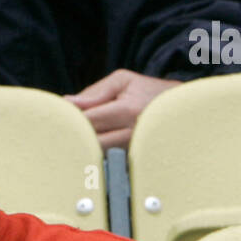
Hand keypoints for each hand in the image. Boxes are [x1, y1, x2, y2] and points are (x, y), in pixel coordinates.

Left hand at [65, 70, 180, 150]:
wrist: (179, 108)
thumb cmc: (147, 91)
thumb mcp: (123, 81)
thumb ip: (94, 92)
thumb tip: (68, 103)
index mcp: (128, 110)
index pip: (87, 120)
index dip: (70, 119)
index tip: (60, 116)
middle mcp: (132, 134)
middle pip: (90, 141)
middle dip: (75, 134)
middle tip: (65, 128)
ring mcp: (134, 150)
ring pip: (97, 152)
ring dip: (85, 144)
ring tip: (81, 133)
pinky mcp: (135, 160)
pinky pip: (107, 158)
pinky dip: (96, 151)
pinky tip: (93, 143)